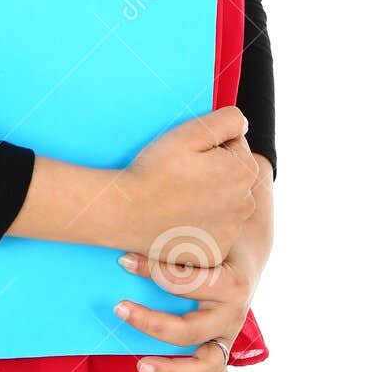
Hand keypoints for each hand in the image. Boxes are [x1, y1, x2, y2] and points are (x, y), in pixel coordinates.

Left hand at [111, 246, 258, 371]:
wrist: (246, 251)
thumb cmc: (219, 240)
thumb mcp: (205, 234)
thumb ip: (176, 239)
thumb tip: (131, 240)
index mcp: (233, 285)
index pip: (186, 283)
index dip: (152, 270)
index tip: (123, 260)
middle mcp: (233, 317)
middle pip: (190, 330)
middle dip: (151, 322)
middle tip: (119, 309)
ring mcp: (228, 339)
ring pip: (203, 366)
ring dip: (171, 369)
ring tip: (140, 365)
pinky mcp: (222, 352)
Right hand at [121, 106, 258, 266]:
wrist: (126, 213)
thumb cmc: (155, 170)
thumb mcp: (191, 132)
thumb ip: (227, 120)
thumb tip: (242, 126)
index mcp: (244, 172)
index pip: (236, 146)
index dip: (210, 145)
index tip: (189, 155)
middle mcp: (245, 204)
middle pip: (233, 176)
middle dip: (214, 171)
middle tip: (180, 175)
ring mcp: (230, 231)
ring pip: (224, 203)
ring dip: (208, 197)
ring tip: (177, 196)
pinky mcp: (214, 250)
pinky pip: (212, 229)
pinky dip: (200, 223)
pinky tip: (178, 217)